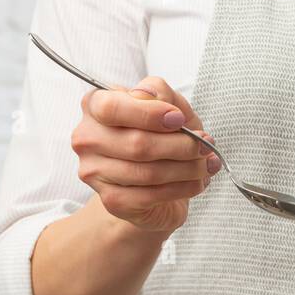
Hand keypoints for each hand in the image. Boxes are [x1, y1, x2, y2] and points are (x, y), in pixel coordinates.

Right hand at [70, 76, 219, 232]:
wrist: (155, 183)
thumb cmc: (160, 137)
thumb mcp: (168, 106)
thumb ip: (160, 93)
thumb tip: (150, 94)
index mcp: (94, 106)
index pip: (112, 107)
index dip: (149, 114)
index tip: (179, 120)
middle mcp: (87, 139)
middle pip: (136, 143)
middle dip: (180, 146)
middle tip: (205, 146)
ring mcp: (95, 172)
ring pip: (148, 172)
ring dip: (187, 169)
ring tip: (207, 164)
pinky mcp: (112, 200)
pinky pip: (152, 195)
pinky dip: (182, 188)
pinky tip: (197, 182)